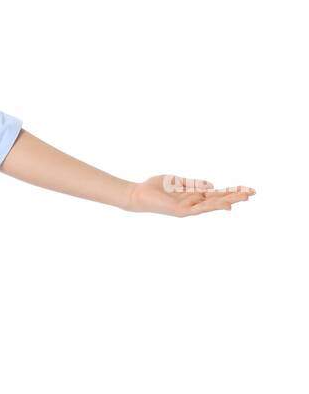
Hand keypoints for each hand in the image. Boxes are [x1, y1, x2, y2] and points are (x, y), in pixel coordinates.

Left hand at [124, 174, 255, 216]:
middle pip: (219, 199)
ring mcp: (189, 208)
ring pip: (213, 204)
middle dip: (236, 196)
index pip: (217, 193)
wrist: (139, 195)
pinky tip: (226, 205)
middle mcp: (194, 203)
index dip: (232, 191)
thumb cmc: (156, 188)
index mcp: (194, 196)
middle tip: (253, 193)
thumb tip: (212, 185)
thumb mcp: (178, 182)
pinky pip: (201, 209)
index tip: (248, 189)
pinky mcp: (182, 211)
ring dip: (230, 201)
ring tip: (245, 197)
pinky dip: (214, 206)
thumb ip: (194, 184)